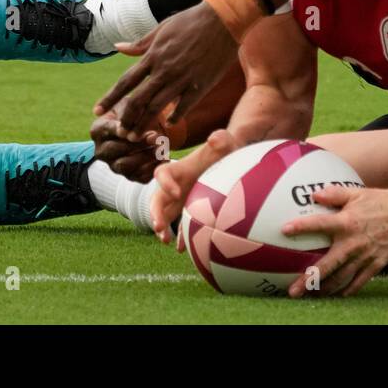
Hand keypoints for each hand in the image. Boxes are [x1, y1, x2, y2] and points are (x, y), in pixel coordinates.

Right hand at [90, 110, 168, 182]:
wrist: (143, 128)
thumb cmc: (135, 111)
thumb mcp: (131, 104)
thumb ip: (131, 110)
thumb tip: (133, 127)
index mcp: (98, 129)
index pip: (109, 130)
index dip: (127, 129)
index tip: (143, 127)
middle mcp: (101, 150)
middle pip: (115, 150)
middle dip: (138, 144)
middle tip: (156, 137)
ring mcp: (113, 165)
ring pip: (125, 166)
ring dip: (146, 157)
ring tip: (162, 148)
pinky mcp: (128, 175)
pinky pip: (138, 177)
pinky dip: (152, 168)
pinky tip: (164, 157)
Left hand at [94, 2, 239, 136]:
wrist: (223, 19)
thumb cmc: (191, 20)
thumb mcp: (161, 29)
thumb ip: (140, 43)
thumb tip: (118, 47)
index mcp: (153, 56)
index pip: (125, 82)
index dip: (109, 98)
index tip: (97, 111)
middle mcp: (164, 70)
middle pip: (138, 101)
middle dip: (126, 119)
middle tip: (120, 132)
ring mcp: (182, 79)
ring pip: (157, 108)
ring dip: (144, 124)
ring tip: (137, 136)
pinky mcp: (200, 84)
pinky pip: (184, 106)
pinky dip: (174, 117)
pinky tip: (168, 123)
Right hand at [150, 128, 245, 244]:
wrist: (232, 158)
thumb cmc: (227, 148)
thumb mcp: (225, 142)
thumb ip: (220, 139)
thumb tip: (216, 138)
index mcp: (180, 168)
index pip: (163, 173)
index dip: (165, 183)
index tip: (177, 193)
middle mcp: (176, 184)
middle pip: (157, 198)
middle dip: (155, 212)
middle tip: (159, 226)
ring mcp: (181, 198)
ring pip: (164, 214)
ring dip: (162, 227)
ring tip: (165, 241)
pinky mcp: (190, 209)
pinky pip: (181, 224)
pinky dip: (180, 236)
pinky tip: (181, 249)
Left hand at [281, 186, 387, 297]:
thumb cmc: (380, 201)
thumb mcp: (357, 193)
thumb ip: (334, 194)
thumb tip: (313, 194)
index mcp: (347, 222)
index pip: (320, 224)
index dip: (302, 227)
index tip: (284, 230)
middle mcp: (353, 242)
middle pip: (328, 265)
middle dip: (309, 280)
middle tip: (293, 290)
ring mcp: (365, 256)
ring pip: (341, 278)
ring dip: (324, 289)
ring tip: (311, 295)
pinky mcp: (376, 264)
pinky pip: (358, 282)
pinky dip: (346, 290)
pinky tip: (336, 293)